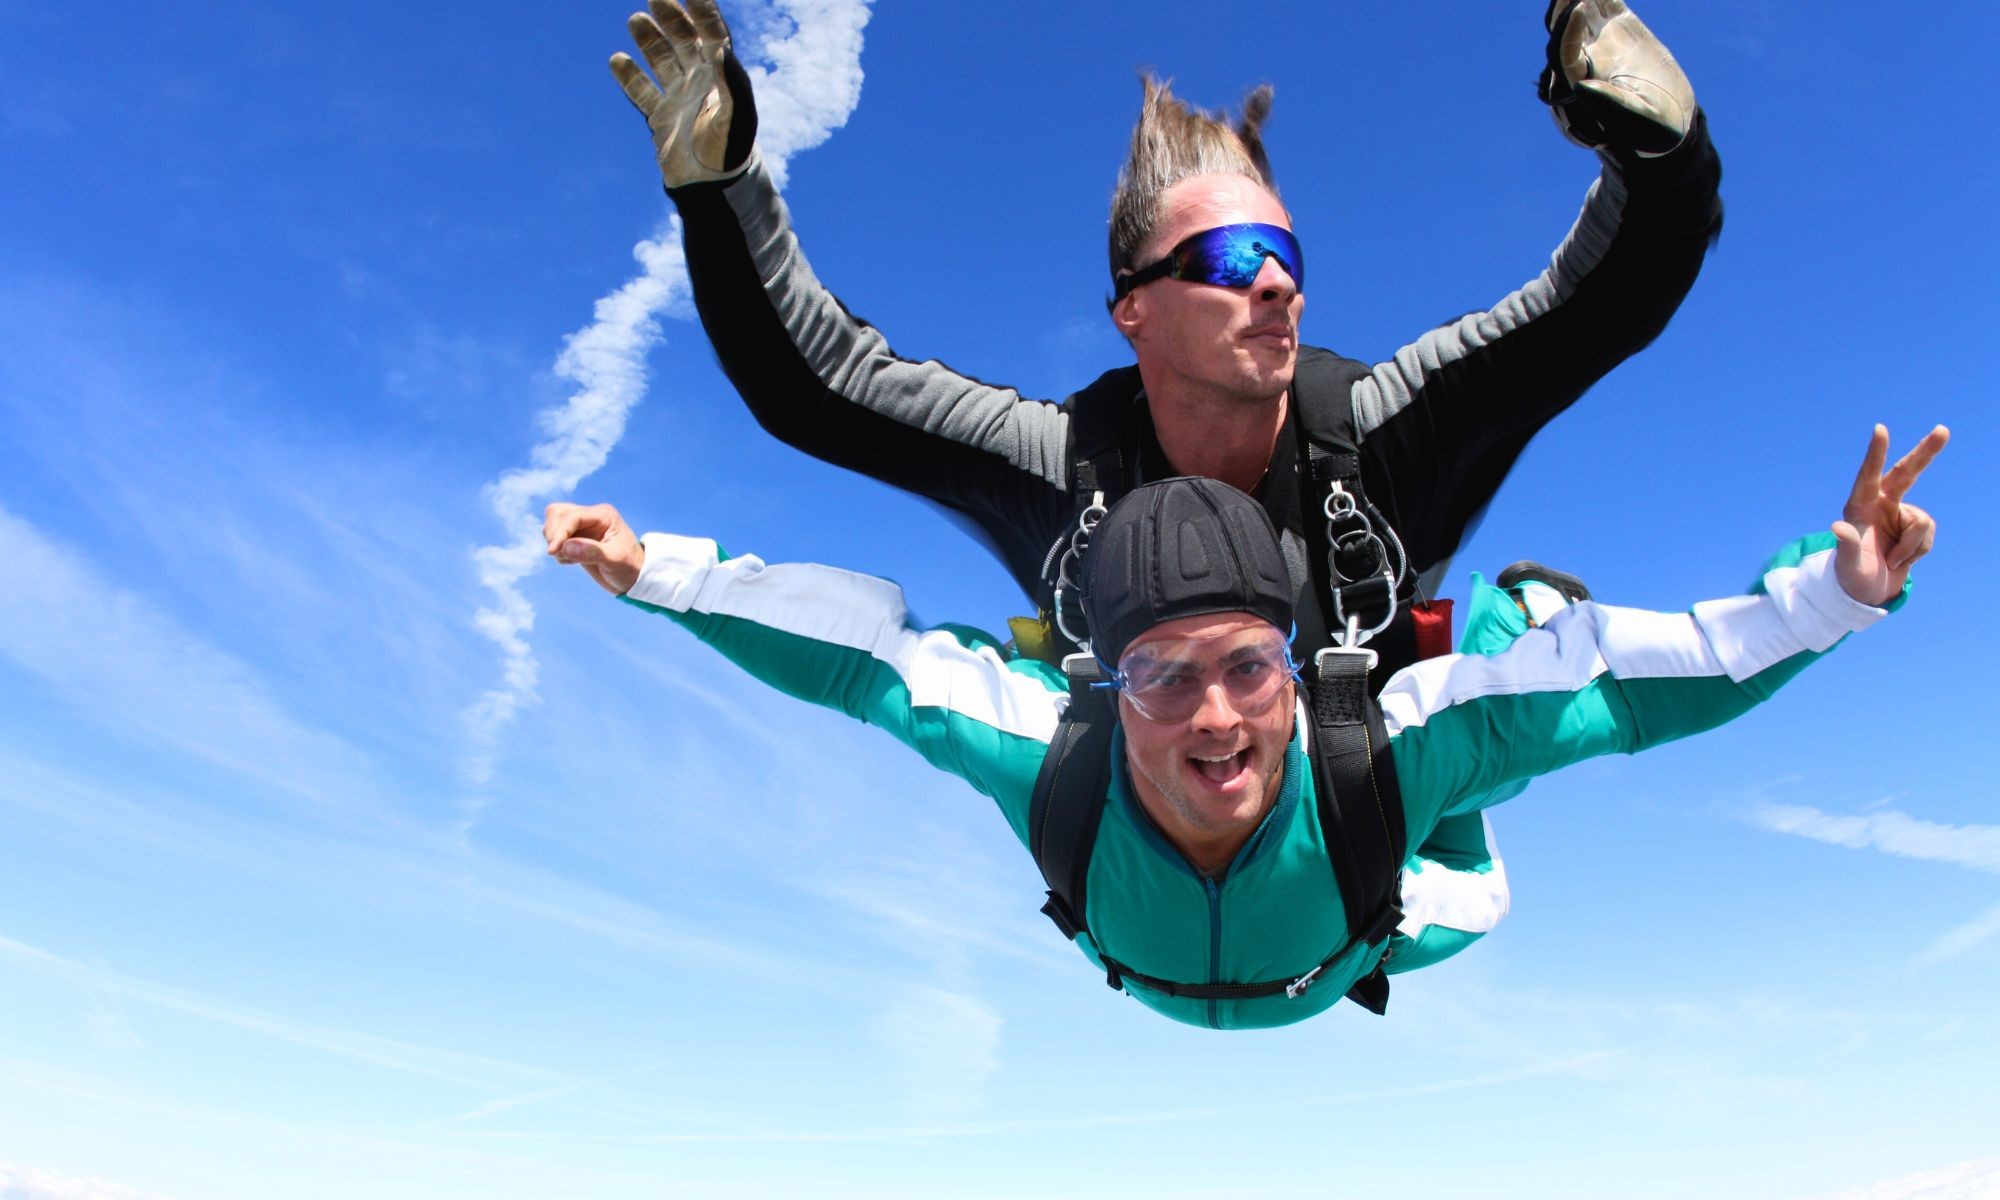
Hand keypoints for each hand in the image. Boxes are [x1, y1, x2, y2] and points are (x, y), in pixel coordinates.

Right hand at [545, 502, 646, 595]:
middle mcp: (591, 517)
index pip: (572, 517)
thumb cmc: (630, 567)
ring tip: (572, 560)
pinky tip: (574, 561)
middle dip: (553, 533)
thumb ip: (591, 552)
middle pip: (557, 512)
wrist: (633, 579)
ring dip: (555, 543)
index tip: (553, 551)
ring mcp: (582, 527)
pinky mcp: (576, 539)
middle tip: (559, 554)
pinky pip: (555, 539)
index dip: (560, 533)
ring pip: (553, 524)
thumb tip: (566, 546)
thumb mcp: (614, 560)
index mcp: (603, 515)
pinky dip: (558, 551)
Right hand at [610, 0, 756, 187]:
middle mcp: (701, 82)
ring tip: (636, 20)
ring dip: (650, 40)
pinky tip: (617, 60)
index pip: (712, 33)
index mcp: (722, 77)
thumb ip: (732, 82)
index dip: (701, 10)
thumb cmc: (730, 152)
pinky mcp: (662, 117)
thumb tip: (721, 49)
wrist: (710, 188)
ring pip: (662, 60)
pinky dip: (630, 76)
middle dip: (671, 18)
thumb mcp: (736, 116)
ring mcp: (680, 98)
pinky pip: (643, 91)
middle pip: (685, 40)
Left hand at [1539, 0, 1696, 157]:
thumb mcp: (1637, 120)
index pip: (1564, 55)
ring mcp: (1602, 40)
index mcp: (1583, 82)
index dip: (1567, 33)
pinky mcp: (1620, 26)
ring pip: (1582, 10)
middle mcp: (1586, 58)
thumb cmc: (1652, 128)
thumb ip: (1611, 105)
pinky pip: (1607, 2)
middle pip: (1564, 28)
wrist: (1670, 117)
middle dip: (1564, 6)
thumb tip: (1582, 86)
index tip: (1577, 9)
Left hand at [1833, 425, 1948, 606]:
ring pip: (1922, 522)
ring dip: (1910, 547)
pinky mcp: (1914, 525)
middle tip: (1943, 430)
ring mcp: (1899, 513)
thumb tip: (1837, 528)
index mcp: (1858, 506)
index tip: (1880, 429)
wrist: (1868, 590)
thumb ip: (1846, 545)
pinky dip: (1918, 551)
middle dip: (1926, 452)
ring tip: (1892, 560)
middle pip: (1906, 473)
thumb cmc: (1852, 575)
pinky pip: (1928, 534)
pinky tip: (1902, 558)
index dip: (1876, 453)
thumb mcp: (1847, 564)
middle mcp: (1880, 503)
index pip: (1867, 476)